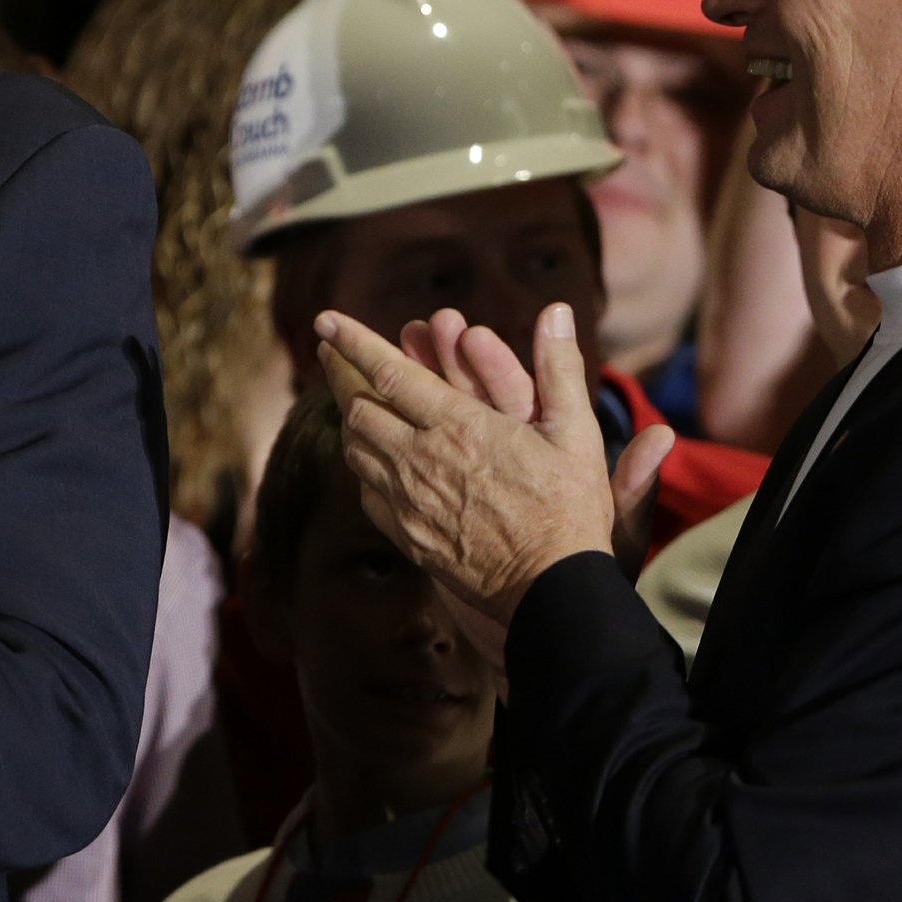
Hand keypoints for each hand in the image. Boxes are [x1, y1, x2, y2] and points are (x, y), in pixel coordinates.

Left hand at [318, 302, 645, 629]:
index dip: (352, 342)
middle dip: (341, 374)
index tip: (325, 321)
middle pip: (356, 406)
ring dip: (350, 417)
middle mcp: (420, 459)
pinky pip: (366, 488)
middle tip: (331, 352)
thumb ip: (559, 367)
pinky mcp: (404, 533)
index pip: (387, 372)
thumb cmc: (568, 509)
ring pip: (355, 446)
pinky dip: (364, 463)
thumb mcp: (576, 432)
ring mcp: (407, 499)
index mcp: (457, 426)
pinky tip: (372, 456)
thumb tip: (558, 311)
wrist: (550, 590)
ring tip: (350, 398)